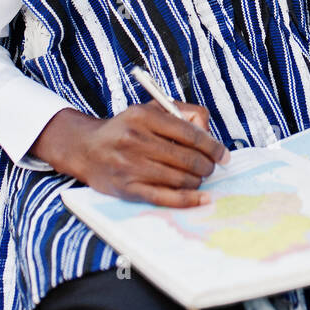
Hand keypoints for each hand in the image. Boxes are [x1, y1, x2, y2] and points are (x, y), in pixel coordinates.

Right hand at [30, 103, 229, 207]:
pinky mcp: (127, 188)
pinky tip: (202, 198)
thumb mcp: (150, 109)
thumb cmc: (126, 128)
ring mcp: (130, 166)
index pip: (190, 134)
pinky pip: (164, 197)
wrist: (86, 148)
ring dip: (197, 181)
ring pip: (179, 178)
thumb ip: (182, 114)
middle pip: (187, 158)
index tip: (223, 155)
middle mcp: (136, 140)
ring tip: (198, 178)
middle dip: (206, 166)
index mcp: (144, 116)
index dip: (213, 147)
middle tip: (210, 168)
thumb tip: (208, 134)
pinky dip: (188, 200)